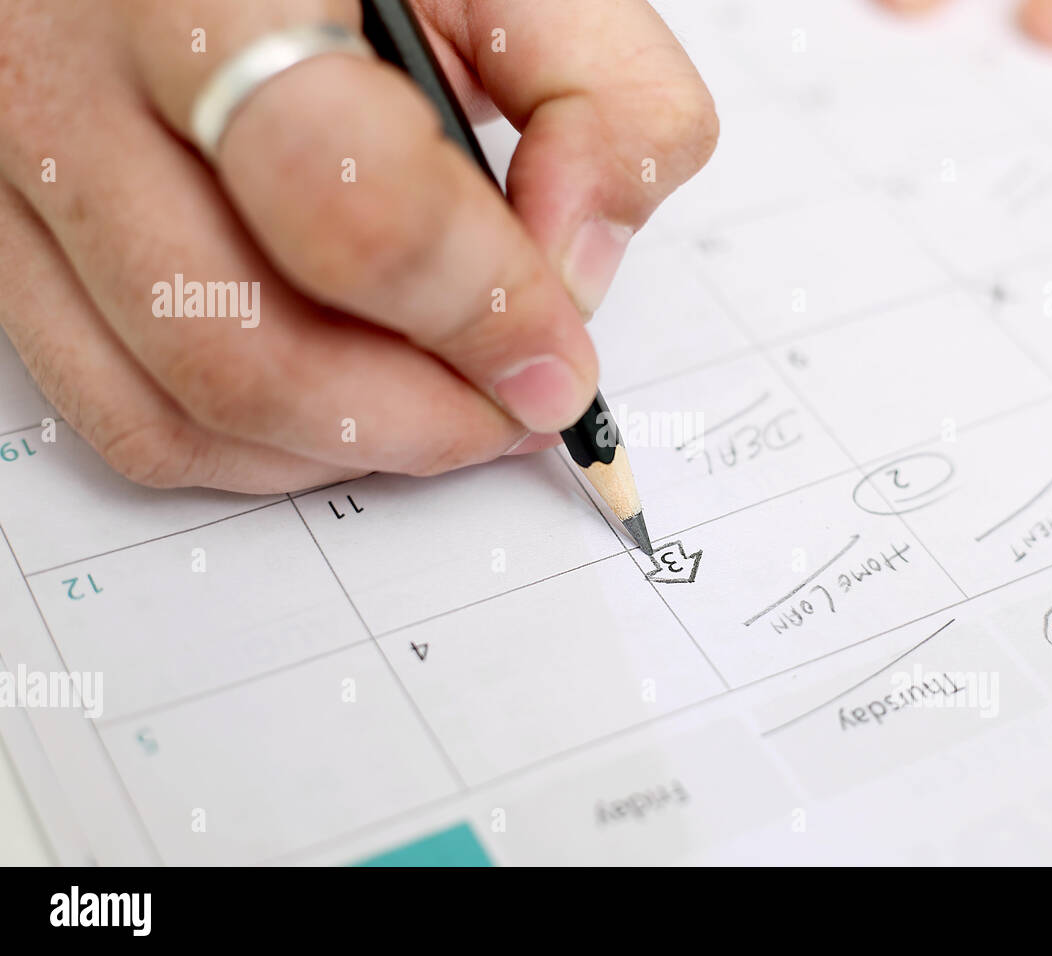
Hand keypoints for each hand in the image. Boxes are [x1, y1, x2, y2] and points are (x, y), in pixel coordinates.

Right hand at [0, 0, 717, 491]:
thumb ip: (602, 99)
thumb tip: (574, 275)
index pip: (342, 198)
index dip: (475, 311)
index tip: (557, 363)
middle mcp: (73, 79)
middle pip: (240, 345)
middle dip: (418, 420)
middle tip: (515, 408)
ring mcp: (23, 173)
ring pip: (174, 406)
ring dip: (346, 450)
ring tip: (448, 408)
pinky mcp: (13, 243)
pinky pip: (123, 413)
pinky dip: (259, 453)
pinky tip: (349, 410)